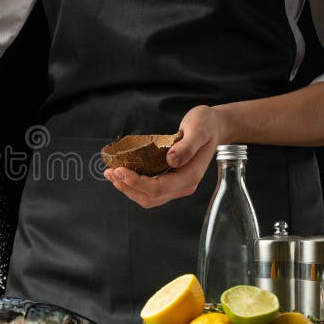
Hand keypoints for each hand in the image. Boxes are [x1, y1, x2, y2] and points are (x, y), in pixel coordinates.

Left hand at [104, 106, 227, 207]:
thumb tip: (171, 160)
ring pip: (148, 198)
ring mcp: (177, 186)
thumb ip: (187, 145)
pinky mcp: (170, 181)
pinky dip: (133, 184)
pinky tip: (121, 174)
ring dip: (128, 188)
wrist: (213, 127)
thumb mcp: (198, 130)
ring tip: (111, 174)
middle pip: (150, 198)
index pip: (159, 188)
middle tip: (110, 172)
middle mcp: (183, 185)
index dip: (137, 182)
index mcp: (190, 176)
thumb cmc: (206, 125)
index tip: (120, 170)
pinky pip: (149, 190)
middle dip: (128, 187)